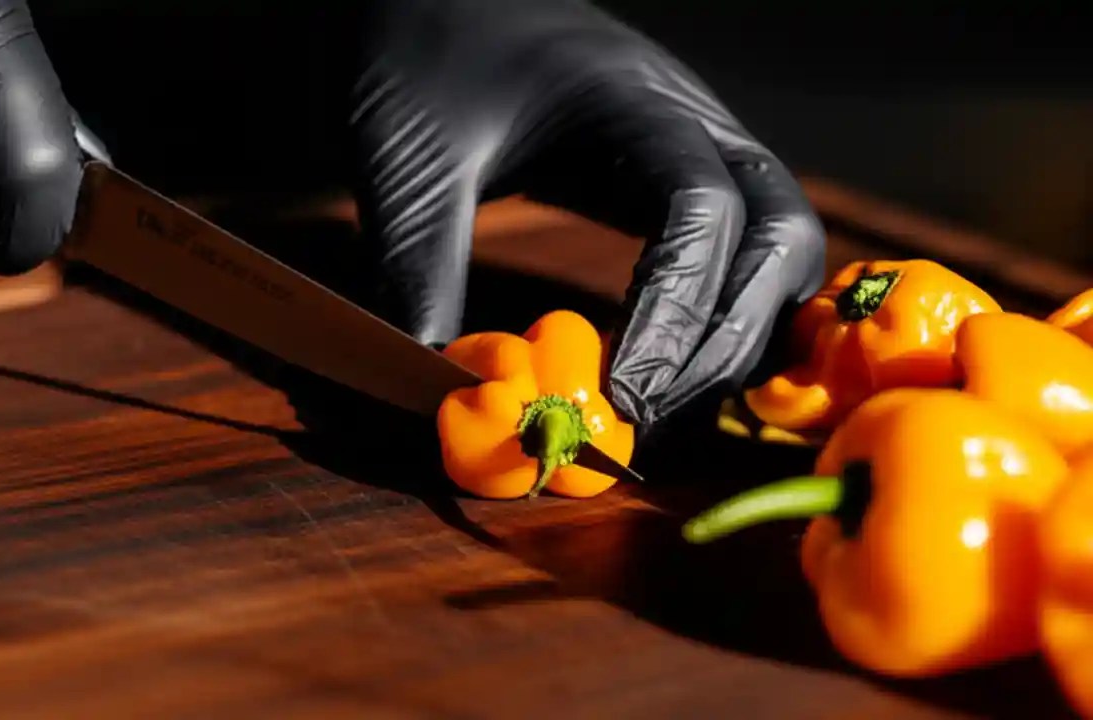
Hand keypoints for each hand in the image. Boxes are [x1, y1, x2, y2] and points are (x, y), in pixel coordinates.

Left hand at [348, 0, 825, 430]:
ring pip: (777, 252)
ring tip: (658, 408)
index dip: (675, 313)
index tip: (620, 393)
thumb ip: (420, 264)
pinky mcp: (675, 177)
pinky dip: (724, 321)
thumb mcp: (410, 155)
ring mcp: (696, 147)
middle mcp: (691, 122)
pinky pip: (741, 256)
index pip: (702, 207)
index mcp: (634, 101)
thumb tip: (444, 385)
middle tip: (644, 414)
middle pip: (779, 235)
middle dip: (724, 339)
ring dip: (735, 339)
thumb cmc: (422, 50)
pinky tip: (671, 372)